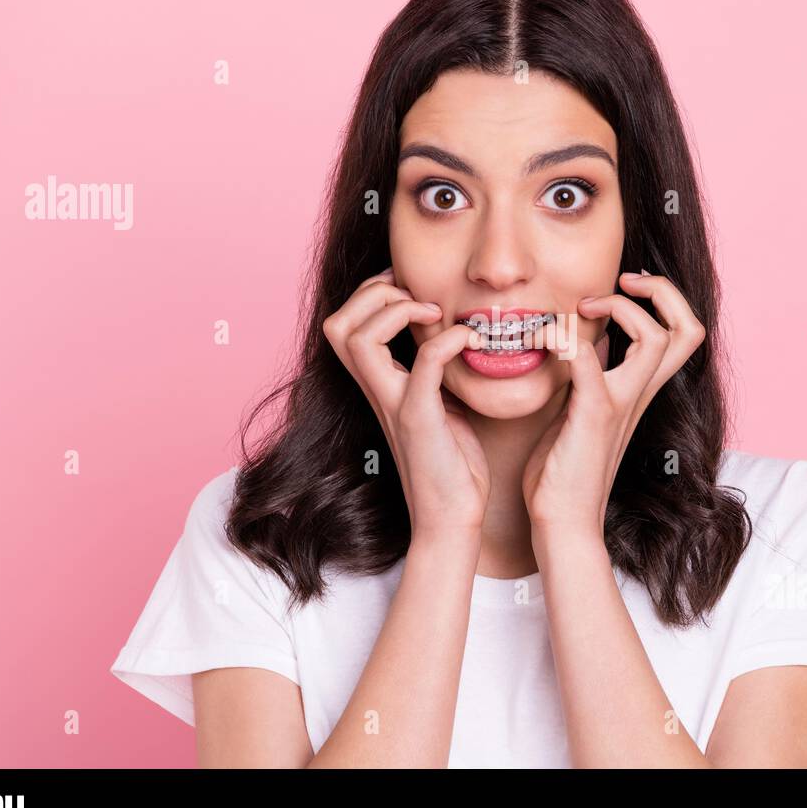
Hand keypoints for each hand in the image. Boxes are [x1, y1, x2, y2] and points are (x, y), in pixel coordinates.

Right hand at [322, 266, 489, 538]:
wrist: (452, 518)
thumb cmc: (451, 464)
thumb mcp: (437, 402)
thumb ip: (431, 370)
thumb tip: (448, 334)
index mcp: (378, 385)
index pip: (343, 324)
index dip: (370, 295)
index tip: (410, 289)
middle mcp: (377, 392)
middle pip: (337, 326)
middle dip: (373, 294)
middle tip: (418, 296)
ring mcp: (394, 405)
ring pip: (358, 341)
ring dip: (397, 311)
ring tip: (434, 313)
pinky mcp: (420, 420)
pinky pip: (422, 367)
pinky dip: (444, 342)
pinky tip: (468, 339)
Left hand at [521, 270, 705, 537]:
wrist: (562, 522)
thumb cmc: (564, 470)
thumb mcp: (580, 409)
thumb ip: (587, 376)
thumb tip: (579, 341)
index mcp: (639, 391)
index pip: (682, 333)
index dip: (663, 299)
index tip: (622, 288)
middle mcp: (639, 394)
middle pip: (690, 330)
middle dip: (663, 291)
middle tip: (623, 283)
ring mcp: (620, 405)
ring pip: (657, 340)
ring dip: (621, 309)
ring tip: (583, 309)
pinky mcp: (592, 417)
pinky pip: (590, 365)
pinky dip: (568, 341)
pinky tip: (544, 340)